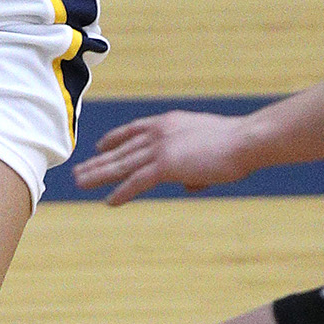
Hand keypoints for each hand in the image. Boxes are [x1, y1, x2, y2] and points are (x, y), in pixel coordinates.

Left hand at [72, 109, 255, 205]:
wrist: (245, 140)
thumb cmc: (235, 144)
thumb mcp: (207, 146)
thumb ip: (193, 166)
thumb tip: (188, 183)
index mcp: (168, 122)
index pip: (133, 130)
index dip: (113, 139)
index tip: (98, 146)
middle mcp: (158, 132)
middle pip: (121, 149)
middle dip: (97, 161)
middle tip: (78, 170)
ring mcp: (160, 147)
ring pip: (122, 164)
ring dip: (99, 175)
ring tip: (80, 183)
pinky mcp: (166, 165)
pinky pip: (136, 182)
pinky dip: (122, 192)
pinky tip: (110, 201)